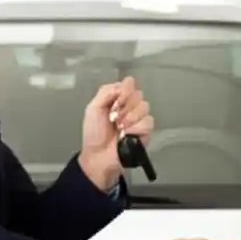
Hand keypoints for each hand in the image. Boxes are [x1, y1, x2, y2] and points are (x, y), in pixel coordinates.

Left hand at [78, 76, 153, 190]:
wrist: (99, 156)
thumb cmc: (94, 135)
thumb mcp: (93, 108)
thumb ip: (106, 92)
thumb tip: (122, 85)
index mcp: (117, 98)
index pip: (129, 83)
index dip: (124, 91)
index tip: (115, 102)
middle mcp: (129, 106)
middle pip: (138, 94)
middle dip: (125, 106)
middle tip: (114, 117)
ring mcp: (138, 118)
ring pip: (144, 107)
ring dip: (129, 118)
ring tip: (120, 128)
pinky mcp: (145, 130)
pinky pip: (147, 122)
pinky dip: (135, 128)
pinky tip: (127, 134)